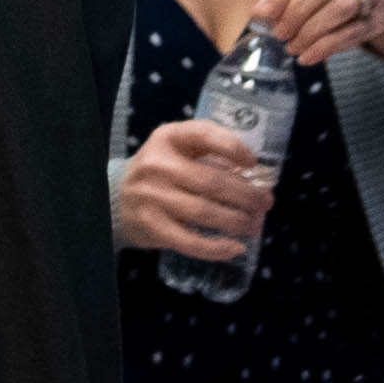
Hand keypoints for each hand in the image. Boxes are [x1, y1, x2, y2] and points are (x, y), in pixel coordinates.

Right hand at [118, 116, 277, 260]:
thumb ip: (212, 153)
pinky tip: (235, 248)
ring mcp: (152, 197)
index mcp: (167, 138)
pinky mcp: (152, 225)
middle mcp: (157, 165)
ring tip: (255, 225)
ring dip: (237, 221)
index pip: (203, 135)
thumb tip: (259, 177)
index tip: (253, 164)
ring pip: (204, 212)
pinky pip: (189, 241)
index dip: (232, 147)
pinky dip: (216, 248)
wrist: (117, 197)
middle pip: (211, 181)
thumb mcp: (178, 149)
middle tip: (266, 203)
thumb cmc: (162, 171)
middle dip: (247, 195)